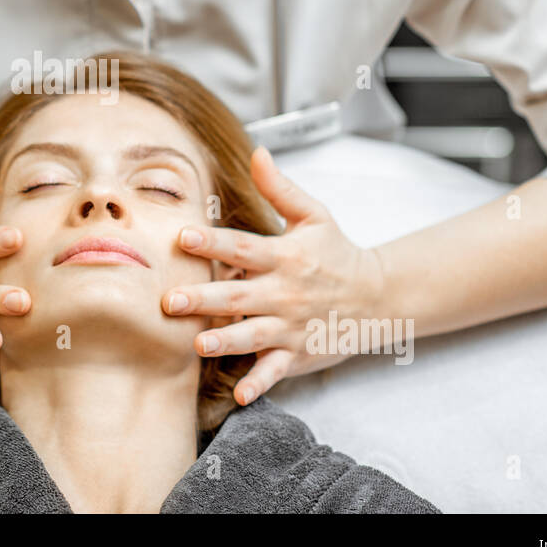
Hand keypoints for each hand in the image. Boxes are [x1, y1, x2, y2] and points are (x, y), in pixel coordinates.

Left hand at [162, 147, 386, 405]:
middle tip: (169, 301)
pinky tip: (239, 394)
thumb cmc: (337, 252)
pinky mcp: (298, 353)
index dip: (214, 242)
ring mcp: (292, 326)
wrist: (378, 295)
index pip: (244, 247)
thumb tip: (257, 152)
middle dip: (203, 299)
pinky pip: (276, 370)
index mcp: (286, 256)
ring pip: (253, 335)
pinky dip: (259, 383)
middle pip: (239, 295)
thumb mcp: (314, 216)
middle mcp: (286, 292)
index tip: (183, 237)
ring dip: (225, 342)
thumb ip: (281, 188)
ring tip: (197, 345)